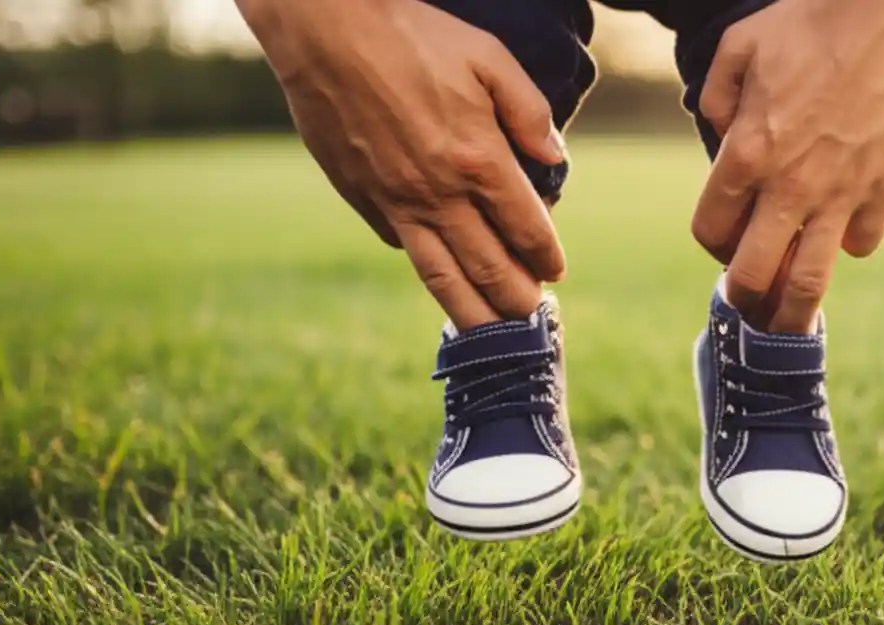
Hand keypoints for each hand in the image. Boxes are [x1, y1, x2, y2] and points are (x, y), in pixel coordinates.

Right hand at [235, 0, 565, 328]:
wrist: (328, 32)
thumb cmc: (413, 36)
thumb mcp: (489, 57)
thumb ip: (529, 112)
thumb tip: (555, 157)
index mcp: (479, 159)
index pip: (527, 228)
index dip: (546, 257)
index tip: (555, 274)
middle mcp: (440, 194)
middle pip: (488, 268)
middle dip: (515, 300)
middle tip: (530, 317)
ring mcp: (398, 203)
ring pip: (441, 277)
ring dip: (472, 312)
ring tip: (492, 332)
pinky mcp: (362, 200)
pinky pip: (401, 246)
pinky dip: (425, 266)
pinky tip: (441, 276)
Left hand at [693, 0, 883, 330]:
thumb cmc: (815, 19)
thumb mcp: (742, 46)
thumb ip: (718, 97)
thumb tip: (719, 132)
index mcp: (747, 154)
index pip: (711, 230)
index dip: (714, 242)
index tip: (724, 243)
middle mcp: (789, 186)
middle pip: (752, 275)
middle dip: (744, 298)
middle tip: (747, 303)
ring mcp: (841, 194)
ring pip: (809, 281)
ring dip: (793, 311)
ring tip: (788, 324)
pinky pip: (861, 243)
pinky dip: (849, 243)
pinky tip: (844, 230)